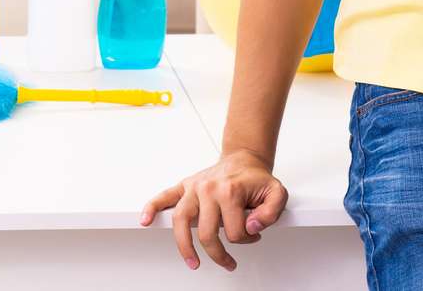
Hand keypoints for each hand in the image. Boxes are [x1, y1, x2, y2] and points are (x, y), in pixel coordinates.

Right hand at [140, 149, 289, 271]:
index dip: (246, 240)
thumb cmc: (256, 178)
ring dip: (185, 246)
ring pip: (181, 221)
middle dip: (220, 252)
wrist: (244, 158)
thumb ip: (271, 213)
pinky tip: (145, 220)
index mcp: (230, 191)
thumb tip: (252, 227)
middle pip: (207, 233)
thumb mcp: (277, 193)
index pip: (235, 232)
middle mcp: (208, 189)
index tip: (252, 235)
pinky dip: (152, 208)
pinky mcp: (184, 186)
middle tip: (228, 261)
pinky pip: (164, 196)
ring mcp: (194, 188)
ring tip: (192, 262)